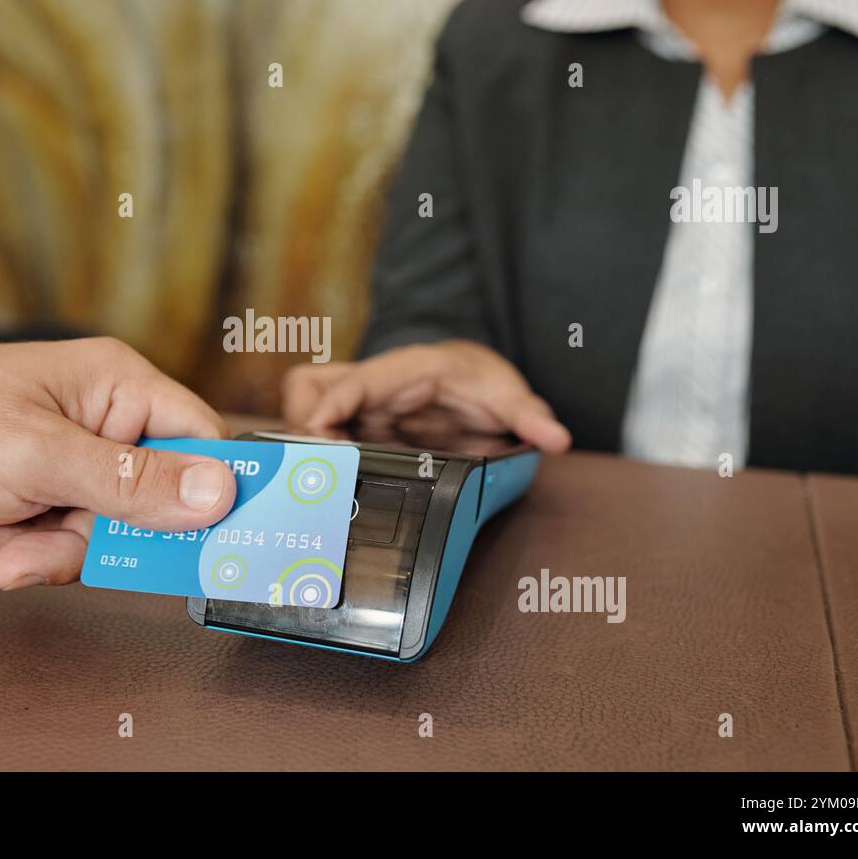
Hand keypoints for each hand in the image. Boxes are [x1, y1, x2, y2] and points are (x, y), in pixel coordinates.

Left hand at [0, 337, 236, 588]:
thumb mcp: (41, 460)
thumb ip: (132, 483)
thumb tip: (219, 494)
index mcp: (118, 385)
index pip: (200, 443)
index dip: (202, 498)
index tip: (194, 547)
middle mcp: (101, 416)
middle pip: (149, 504)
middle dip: (93, 538)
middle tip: (42, 547)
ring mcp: (66, 454)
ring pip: (100, 531)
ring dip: (44, 549)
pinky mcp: (34, 486)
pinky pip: (57, 537)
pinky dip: (16, 546)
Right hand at [281, 339, 570, 451]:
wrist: (470, 376)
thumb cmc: (479, 378)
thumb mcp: (509, 392)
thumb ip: (529, 414)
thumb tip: (555, 438)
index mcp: (404, 369)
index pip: (353, 381)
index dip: (330, 407)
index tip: (320, 435)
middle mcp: (371, 386)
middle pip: (307, 388)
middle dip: (302, 423)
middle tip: (321, 465)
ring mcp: (358, 409)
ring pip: (303, 410)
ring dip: (304, 441)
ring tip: (324, 479)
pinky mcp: (355, 431)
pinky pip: (320, 439)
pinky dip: (318, 460)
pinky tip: (333, 488)